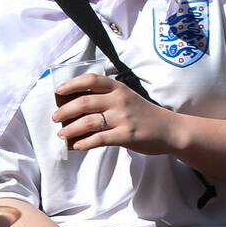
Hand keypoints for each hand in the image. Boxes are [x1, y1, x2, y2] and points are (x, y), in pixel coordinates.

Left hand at [52, 74, 178, 154]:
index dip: (72, 84)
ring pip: (88, 122)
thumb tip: (77, 106)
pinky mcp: (125, 135)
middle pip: (84, 102)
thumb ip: (107, 99)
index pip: (91, 80)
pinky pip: (99, 139)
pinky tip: (77, 146)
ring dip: (70, 129)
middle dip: (65, 111)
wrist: (170, 130)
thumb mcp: (127, 99)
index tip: (59, 91)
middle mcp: (119, 100)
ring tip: (62, 134)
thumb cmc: (144, 114)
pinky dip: (84, 143)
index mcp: (118, 88)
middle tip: (55, 118)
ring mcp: (123, 118)